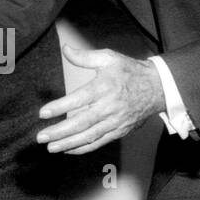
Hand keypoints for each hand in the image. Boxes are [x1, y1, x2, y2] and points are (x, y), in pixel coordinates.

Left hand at [36, 44, 164, 153]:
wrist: (157, 88)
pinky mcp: (119, 131)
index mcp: (104, 88)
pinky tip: (68, 150)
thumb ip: (84, 57)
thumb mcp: (108, 58)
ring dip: (68, 143)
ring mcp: (114, 122)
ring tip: (51, 147)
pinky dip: (83, 148)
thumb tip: (65, 49)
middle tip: (41, 137)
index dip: (59, 107)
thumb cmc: (130, 72)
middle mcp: (108, 107)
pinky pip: (99, 142)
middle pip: (81, 123)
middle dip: (59, 132)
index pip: (78, 100)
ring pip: (89, 136)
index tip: (43, 113)